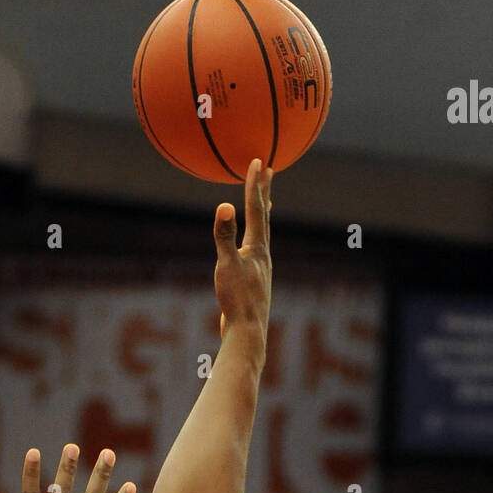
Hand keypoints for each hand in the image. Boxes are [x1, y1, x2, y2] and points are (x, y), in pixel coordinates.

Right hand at [213, 158, 272, 355]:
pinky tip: (250, 248)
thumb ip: (224, 235)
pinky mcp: (254, 283)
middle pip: (265, 217)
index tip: (257, 160)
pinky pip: (254, 251)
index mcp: (258, 248)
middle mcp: (263, 256)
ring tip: (265, 204)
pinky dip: (254, 238)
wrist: (248, 333)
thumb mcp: (226, 265)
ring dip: (262, 215)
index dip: (254, 185)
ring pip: (263, 235)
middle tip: (269, 170)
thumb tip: (224, 205)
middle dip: (264, 192)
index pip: (256, 209)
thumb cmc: (236, 300)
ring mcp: (260, 270)